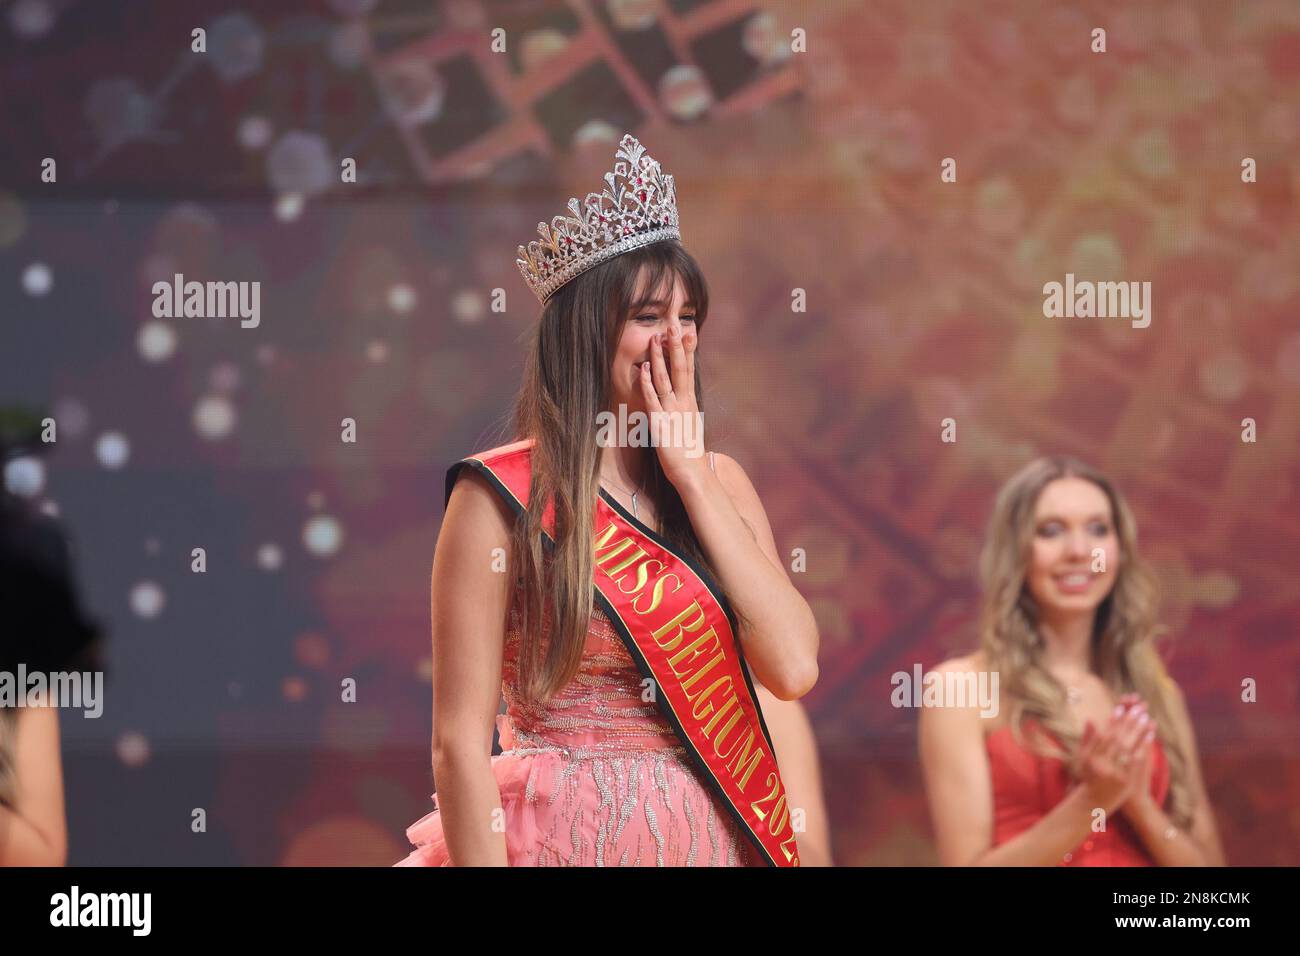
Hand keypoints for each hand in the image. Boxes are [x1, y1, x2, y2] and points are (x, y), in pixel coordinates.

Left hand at [640, 323, 706, 488]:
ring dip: (661, 357)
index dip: (689, 349)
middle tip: (675, 323)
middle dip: (677, 345)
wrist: (693, 473)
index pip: (690, 369)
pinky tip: (645, 367)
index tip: (689, 329)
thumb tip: (681, 395)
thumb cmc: (689, 450)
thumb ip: (684, 407)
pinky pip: (653, 398)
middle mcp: (684, 402)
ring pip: (666, 378)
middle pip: (681, 368)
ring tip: (658, 336)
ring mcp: (673, 411)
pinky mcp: (661, 423)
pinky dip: (648, 382)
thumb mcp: (688, 423)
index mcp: (691, 401)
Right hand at [1075, 696, 1151, 815]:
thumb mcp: (1083, 758)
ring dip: (1138, 731)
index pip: (1103, 736)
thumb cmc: (1089, 776)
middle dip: (1128, 723)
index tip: (1120, 708)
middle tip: (1136, 709)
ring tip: (1145, 717)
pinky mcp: (1126, 781)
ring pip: (1128, 749)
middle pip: (1117, 740)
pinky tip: (1150, 734)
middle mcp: (1102, 766)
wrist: (1095, 802)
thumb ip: (1087, 739)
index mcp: (1090, 758)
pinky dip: (1144, 745)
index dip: (1112, 722)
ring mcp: (1115, 775)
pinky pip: (1136, 760)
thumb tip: (1090, 719)